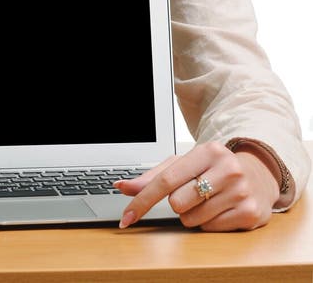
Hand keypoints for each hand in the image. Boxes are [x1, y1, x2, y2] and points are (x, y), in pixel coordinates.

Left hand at [114, 141, 279, 231]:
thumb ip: (153, 176)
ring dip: (193, 214)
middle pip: (177, 203)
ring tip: (208, 199)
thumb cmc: (213, 168)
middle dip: (178, 202)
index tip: (126, 217)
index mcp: (207, 151)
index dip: (143, 200)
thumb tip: (123, 187)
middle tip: (193, 192)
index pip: (166, 180)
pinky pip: (210, 229)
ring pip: (192, 219)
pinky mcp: (250, 213)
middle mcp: (227, 169)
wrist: (258, 175)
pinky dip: (209, 222)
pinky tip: (221, 209)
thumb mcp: (185, 164)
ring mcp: (240, 192)